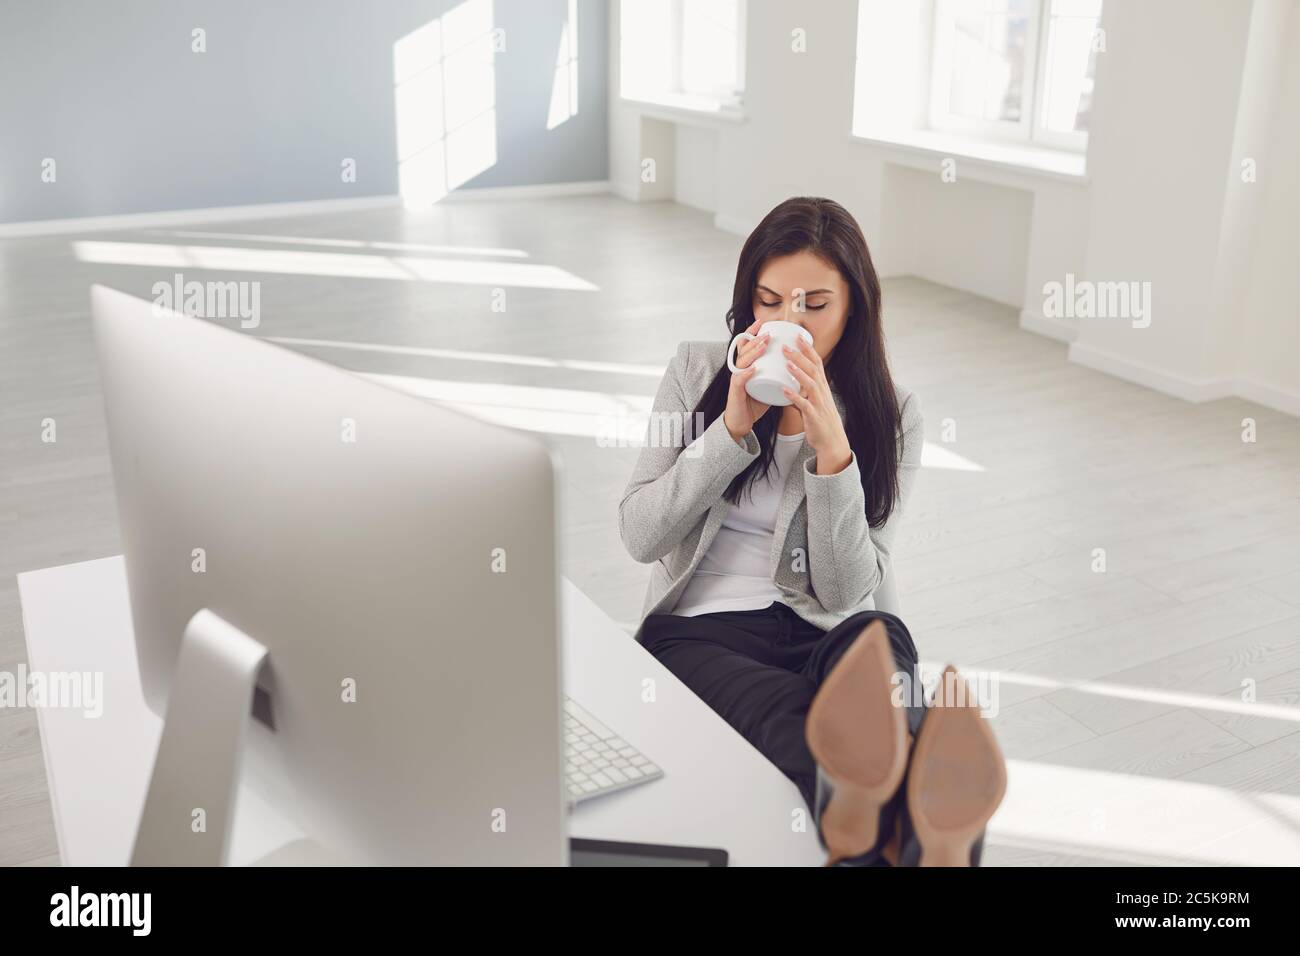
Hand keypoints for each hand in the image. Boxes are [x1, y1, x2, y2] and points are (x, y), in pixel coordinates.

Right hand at [723, 322, 773, 443]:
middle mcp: (739, 369)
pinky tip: (753, 369)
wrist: (741, 421)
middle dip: (756, 339)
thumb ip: (775, 374)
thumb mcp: (766, 384)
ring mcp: (736, 379)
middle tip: (768, 334)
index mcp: (746, 365)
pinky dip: (746, 374)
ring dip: (753, 352)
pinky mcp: (735, 391)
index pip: (746, 345)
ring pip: (742, 361)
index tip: (762, 322)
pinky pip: (739, 380)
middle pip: (744, 349)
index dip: (752, 332)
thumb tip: (794, 364)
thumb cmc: (754, 402)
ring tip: (763, 346)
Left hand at [781, 337, 852, 473]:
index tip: (798, 337)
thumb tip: (789, 386)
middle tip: (786, 344)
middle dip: (800, 356)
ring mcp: (819, 404)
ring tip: (786, 362)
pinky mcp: (814, 416)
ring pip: (809, 384)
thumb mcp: (815, 402)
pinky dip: (794, 397)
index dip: (808, 349)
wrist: (832, 442)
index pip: (816, 363)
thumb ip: (803, 393)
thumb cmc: (822, 422)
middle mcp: (822, 392)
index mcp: (822, 387)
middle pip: (813, 369)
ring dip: (798, 372)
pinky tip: (784, 390)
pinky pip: (803, 405)